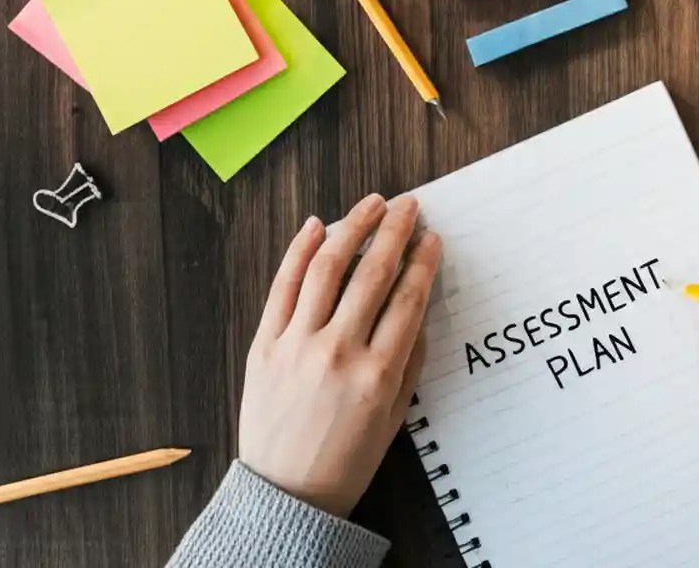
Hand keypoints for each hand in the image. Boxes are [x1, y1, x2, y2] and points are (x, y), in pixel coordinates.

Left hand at [238, 194, 441, 518]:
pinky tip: (317, 226)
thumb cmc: (347, 458)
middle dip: (395, 232)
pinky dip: (300, 251)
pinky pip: (283, 287)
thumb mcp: (396, 415)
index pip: (408, 299)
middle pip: (372, 273)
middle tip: (409, 206)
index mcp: (379, 374)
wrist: (286, 493)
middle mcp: (338, 352)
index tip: (433, 239)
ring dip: (352, 227)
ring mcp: (297, 345)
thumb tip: (415, 306)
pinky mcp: (265, 345)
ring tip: (371, 205)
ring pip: (327, 268)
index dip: (424, 262)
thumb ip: (409, 359)